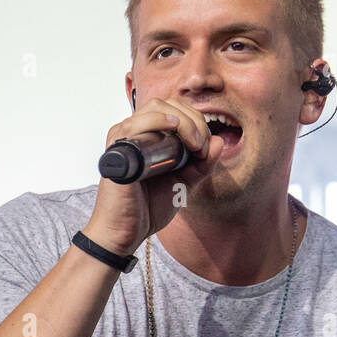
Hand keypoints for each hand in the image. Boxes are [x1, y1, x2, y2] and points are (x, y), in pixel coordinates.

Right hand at [83, 98, 224, 258]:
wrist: (126, 232)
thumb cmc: (148, 209)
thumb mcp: (184, 184)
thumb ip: (202, 165)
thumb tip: (218, 140)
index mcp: (149, 137)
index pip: (176, 110)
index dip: (197, 122)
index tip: (206, 150)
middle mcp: (135, 132)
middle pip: (168, 104)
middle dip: (194, 121)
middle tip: (201, 147)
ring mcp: (124, 137)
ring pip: (156, 107)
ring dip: (183, 121)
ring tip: (193, 145)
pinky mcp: (117, 147)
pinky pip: (137, 122)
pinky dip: (159, 119)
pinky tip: (174, 128)